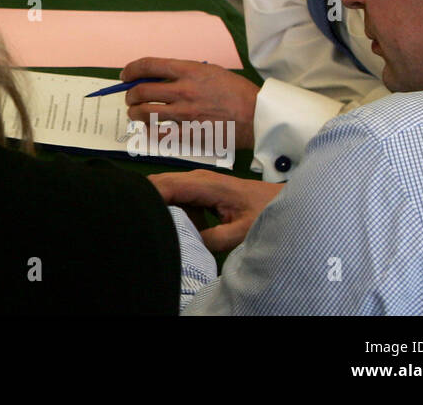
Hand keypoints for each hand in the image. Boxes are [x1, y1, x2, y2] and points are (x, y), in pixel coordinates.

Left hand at [120, 56, 257, 147]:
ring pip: (145, 113)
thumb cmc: (236, 92)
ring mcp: (184, 113)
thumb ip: (185, 73)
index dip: (131, 69)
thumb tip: (159, 78)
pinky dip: (149, 130)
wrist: (256, 115)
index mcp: (188, 71)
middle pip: (141, 91)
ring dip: (135, 113)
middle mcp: (183, 91)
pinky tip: (150, 128)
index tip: (125, 75)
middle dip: (130, 95)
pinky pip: (158, 132)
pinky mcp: (188, 132)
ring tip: (136, 113)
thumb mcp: (210, 71)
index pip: (148, 65)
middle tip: (130, 98)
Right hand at [149, 169, 282, 251]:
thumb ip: (215, 238)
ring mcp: (198, 182)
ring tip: (164, 227)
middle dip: (149, 201)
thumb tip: (189, 243)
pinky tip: (186, 228)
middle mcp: (197, 178)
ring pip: (167, 191)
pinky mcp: (201, 190)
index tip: (138, 214)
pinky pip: (179, 198)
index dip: (147, 198)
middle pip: (160, 184)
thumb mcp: (243, 231)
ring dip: (164, 208)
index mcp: (205, 184)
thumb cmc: (266, 211)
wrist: (284, 201)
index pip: (165, 185)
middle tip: (143, 223)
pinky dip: (176, 212)